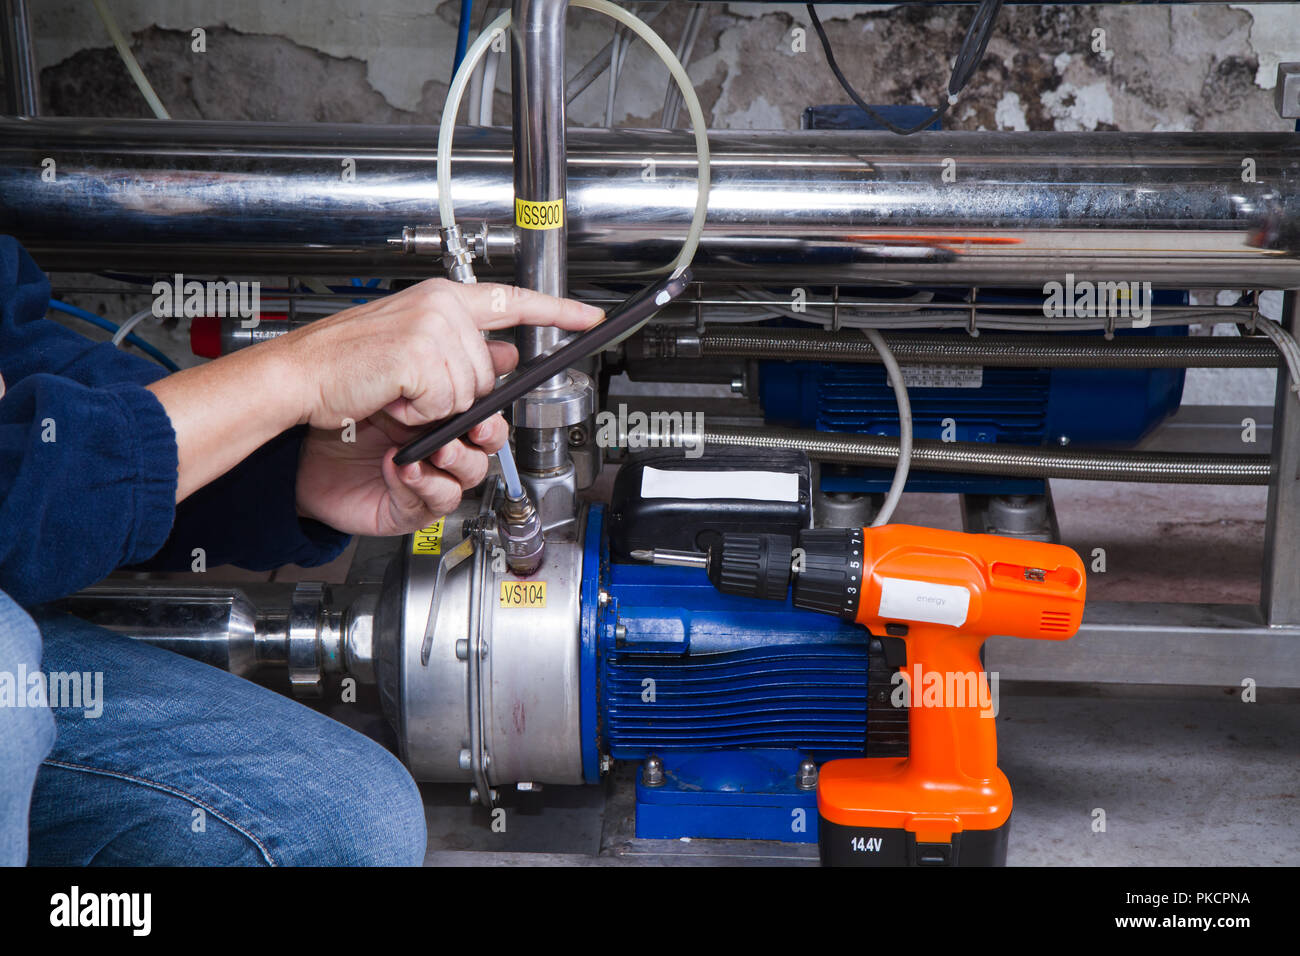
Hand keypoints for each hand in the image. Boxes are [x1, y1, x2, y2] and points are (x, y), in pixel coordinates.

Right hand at [147, 279, 601, 515]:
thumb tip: (505, 356)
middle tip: (413, 392)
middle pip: (490, 373)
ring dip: (434, 408)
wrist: (300, 376)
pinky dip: (419, 414)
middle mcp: (442, 306)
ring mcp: (433, 328)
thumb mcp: (413, 349)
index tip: (590, 318)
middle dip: (459, 395)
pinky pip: (446, 404)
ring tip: (398, 393)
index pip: (513, 300)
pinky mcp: (420, 355)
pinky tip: (392, 399)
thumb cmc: (347, 367)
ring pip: (469, 394)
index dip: (557, 311)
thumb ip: (460, 349)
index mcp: (443, 298)